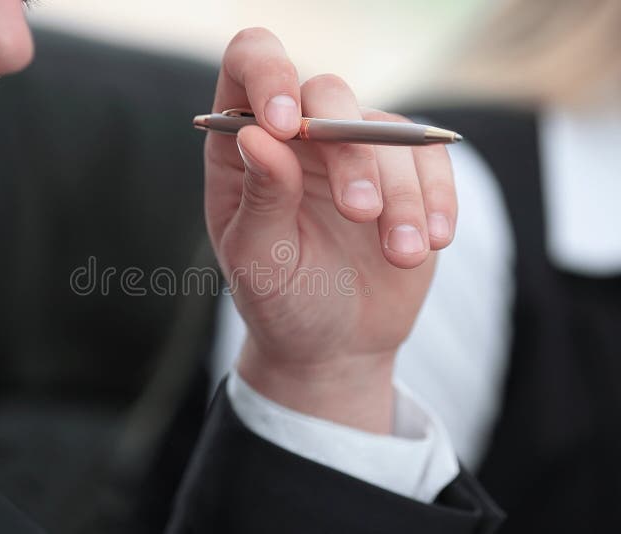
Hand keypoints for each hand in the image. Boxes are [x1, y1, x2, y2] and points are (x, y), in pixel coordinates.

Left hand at [205, 28, 457, 432]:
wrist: (334, 346)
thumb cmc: (282, 302)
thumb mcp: (258, 260)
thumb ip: (260, 197)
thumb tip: (256, 134)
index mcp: (244, 147)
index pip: (250, 64)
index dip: (268, 73)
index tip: (283, 125)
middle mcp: (299, 136)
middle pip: (329, 93)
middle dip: (351, 153)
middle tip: (359, 214)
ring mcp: (354, 151)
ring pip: (387, 131)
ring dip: (401, 195)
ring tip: (400, 255)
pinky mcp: (404, 175)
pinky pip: (431, 161)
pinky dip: (437, 200)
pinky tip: (430, 243)